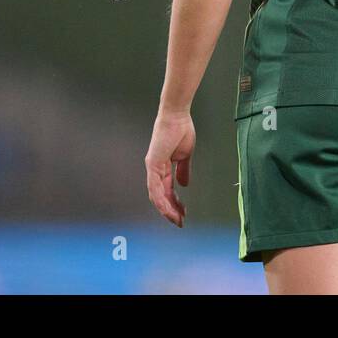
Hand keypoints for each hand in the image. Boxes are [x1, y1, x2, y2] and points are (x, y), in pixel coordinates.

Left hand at [145, 109, 195, 226]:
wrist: (177, 116)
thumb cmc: (181, 130)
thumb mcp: (185, 156)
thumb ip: (183, 171)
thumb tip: (184, 185)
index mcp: (162, 168)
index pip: (167, 191)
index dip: (175, 204)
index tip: (184, 213)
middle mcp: (155, 170)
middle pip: (160, 197)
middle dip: (171, 211)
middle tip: (180, 221)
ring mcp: (152, 167)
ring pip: (156, 196)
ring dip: (167, 210)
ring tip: (177, 219)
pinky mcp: (153, 164)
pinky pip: (155, 187)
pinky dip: (161, 200)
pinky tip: (168, 209)